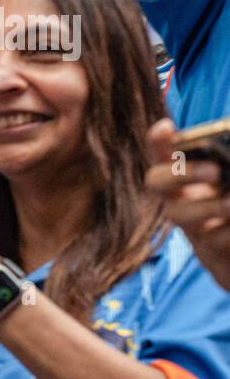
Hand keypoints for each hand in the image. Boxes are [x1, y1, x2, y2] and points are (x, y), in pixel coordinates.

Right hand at [146, 118, 229, 291]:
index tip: (166, 127)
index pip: (161, 153)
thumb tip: (228, 148)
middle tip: (214, 171)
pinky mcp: (208, 252)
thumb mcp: (228, 178)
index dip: (157, 141)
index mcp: (186, 175)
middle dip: (180, 174)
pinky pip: (212, 240)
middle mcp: (178, 198)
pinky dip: (227, 231)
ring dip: (207, 207)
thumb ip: (226, 162)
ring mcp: (190, 225)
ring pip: (178, 215)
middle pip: (156, 182)